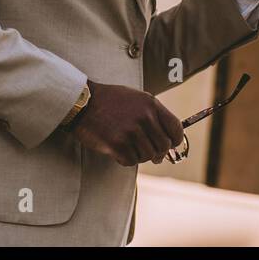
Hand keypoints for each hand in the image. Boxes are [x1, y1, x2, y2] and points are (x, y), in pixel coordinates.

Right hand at [69, 80, 183, 165]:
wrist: (82, 103)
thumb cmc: (110, 101)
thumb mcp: (136, 98)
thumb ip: (154, 114)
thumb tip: (169, 138)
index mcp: (151, 105)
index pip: (176, 129)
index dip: (175, 140)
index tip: (170, 145)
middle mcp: (144, 117)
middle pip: (164, 146)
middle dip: (158, 152)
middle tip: (151, 154)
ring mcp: (131, 131)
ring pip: (148, 156)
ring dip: (140, 156)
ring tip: (130, 148)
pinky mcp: (118, 144)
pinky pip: (131, 161)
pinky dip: (126, 159)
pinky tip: (118, 151)